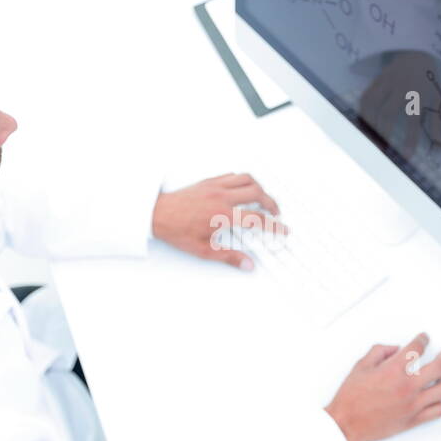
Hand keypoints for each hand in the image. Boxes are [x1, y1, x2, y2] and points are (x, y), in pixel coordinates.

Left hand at [152, 173, 286, 270]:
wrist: (157, 214)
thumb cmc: (177, 232)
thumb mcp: (204, 250)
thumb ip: (229, 257)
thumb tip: (248, 265)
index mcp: (222, 215)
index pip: (257, 218)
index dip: (273, 225)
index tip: (282, 228)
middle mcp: (222, 197)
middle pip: (257, 193)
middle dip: (271, 202)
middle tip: (276, 212)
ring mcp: (215, 186)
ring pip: (247, 179)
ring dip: (259, 187)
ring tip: (263, 198)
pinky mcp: (208, 181)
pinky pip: (232, 175)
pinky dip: (242, 181)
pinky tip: (243, 189)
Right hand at [325, 333, 440, 440]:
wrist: (347, 424)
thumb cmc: (351, 398)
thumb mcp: (361, 366)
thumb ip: (380, 351)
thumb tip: (395, 348)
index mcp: (394, 370)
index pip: (417, 348)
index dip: (423, 339)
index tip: (424, 338)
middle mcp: (407, 386)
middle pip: (440, 366)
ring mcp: (413, 404)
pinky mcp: (414, 419)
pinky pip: (438, 410)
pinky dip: (440, 402)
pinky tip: (436, 397)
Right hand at [356, 50, 440, 158]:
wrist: (418, 52)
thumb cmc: (429, 81)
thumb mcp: (437, 101)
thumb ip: (436, 125)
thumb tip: (439, 149)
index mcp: (419, 96)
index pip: (414, 122)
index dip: (409, 140)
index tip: (405, 156)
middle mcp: (402, 90)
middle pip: (387, 113)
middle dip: (383, 133)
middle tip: (381, 150)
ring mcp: (388, 83)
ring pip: (373, 105)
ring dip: (369, 123)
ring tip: (370, 139)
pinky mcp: (377, 79)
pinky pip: (366, 96)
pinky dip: (363, 111)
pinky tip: (364, 124)